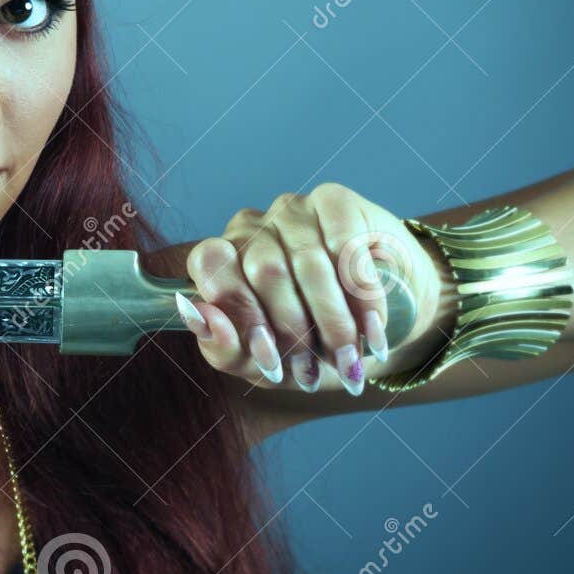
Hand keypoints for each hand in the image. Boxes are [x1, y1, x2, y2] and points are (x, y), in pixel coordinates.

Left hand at [172, 183, 438, 395]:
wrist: (373, 324)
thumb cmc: (308, 343)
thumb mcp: (262, 362)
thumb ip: (223, 347)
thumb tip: (199, 316)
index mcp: (220, 259)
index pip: (210, 265)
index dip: (239, 312)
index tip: (270, 360)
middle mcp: (249, 228)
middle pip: (265, 271)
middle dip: (295, 331)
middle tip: (315, 372)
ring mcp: (291, 211)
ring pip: (309, 262)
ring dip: (334, 321)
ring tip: (349, 360)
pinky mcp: (334, 202)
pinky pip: (346, 245)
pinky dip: (362, 294)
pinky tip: (372, 327)